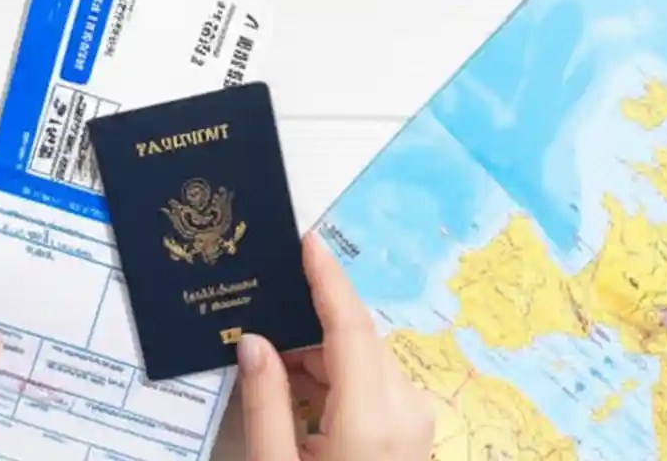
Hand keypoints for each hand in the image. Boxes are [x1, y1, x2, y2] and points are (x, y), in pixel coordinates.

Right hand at [236, 233, 434, 459]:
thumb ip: (264, 405)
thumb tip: (253, 342)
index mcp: (372, 418)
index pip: (351, 327)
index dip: (328, 279)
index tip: (308, 240)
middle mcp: (404, 407)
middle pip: (353, 340)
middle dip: (304, 328)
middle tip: (253, 326)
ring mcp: (413, 417)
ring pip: (359, 358)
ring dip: (316, 357)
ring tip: (269, 372)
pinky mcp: (411, 427)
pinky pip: (368, 382)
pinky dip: (332, 379)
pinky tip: (296, 396)